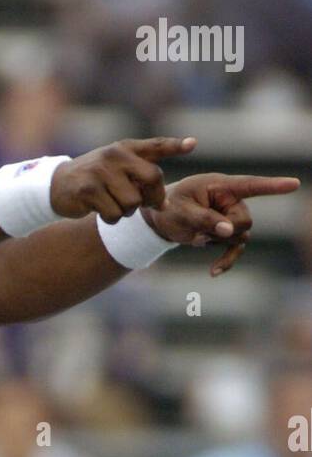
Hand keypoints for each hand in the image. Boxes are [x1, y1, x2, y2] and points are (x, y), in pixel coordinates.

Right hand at [50, 137, 196, 223]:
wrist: (58, 185)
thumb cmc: (95, 178)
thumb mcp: (116, 166)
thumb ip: (141, 172)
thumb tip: (167, 199)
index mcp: (125, 147)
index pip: (155, 145)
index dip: (174, 146)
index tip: (192, 145)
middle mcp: (114, 155)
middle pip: (152, 179)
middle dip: (153, 197)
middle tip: (145, 203)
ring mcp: (100, 171)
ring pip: (132, 202)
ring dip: (126, 212)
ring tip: (113, 204)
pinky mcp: (88, 190)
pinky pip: (114, 214)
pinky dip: (111, 219)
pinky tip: (101, 211)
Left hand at [142, 171, 299, 274]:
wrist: (161, 218)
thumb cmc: (170, 206)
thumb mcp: (182, 212)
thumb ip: (206, 220)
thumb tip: (230, 232)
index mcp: (221, 186)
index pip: (251, 185)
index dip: (273, 186)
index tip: (294, 184)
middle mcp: (231, 200)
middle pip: (245, 220)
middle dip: (225, 231)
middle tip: (199, 231)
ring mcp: (231, 217)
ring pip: (240, 236)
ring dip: (219, 243)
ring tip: (196, 238)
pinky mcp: (227, 233)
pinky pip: (236, 249)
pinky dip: (226, 261)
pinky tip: (213, 272)